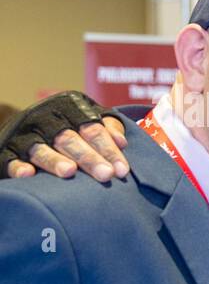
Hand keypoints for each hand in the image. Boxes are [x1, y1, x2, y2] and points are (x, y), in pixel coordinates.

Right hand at [1, 91, 130, 180]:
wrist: (30, 127)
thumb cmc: (70, 126)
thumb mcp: (88, 119)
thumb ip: (108, 127)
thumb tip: (121, 142)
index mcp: (68, 109)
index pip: (92, 129)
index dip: (108, 149)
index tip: (122, 170)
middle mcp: (45, 120)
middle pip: (69, 139)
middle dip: (89, 157)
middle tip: (106, 174)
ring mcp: (25, 135)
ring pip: (40, 148)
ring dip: (54, 160)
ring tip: (69, 172)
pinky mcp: (8, 151)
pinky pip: (12, 160)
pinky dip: (19, 167)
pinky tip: (28, 175)